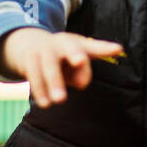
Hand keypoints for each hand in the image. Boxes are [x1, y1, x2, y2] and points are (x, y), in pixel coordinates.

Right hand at [1, 29, 123, 106]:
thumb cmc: (61, 57)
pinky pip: (33, 74)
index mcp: (76, 43)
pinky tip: (45, 103)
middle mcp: (61, 43)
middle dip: (75, 54)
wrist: (29, 44)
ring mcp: (43, 50)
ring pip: (48, 64)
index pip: (92, 46)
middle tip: (81, 67)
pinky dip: (39, 90)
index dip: (104, 48)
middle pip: (69, 46)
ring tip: (60, 100)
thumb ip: (82, 73)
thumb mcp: (75, 62)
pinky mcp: (29, 60)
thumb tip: (82, 84)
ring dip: (54, 81)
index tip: (117, 49)